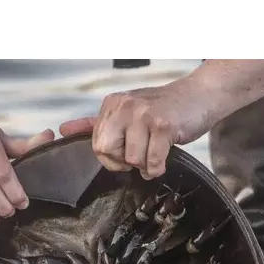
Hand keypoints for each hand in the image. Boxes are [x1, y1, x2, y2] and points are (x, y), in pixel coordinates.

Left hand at [60, 81, 213, 179]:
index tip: (128, 151)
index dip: (112, 157)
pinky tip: (165, 156)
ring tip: (156, 151)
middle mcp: (124, 106)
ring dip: (146, 165)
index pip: (97, 144)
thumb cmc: (165, 108)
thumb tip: (63, 130)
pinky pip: (152, 163)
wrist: (200, 95)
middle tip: (141, 154)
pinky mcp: (163, 125)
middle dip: (124, 162)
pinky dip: (158, 168)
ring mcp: (143, 114)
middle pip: (106, 152)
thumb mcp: (127, 111)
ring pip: (132, 160)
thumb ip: (95, 123)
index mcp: (112, 104)